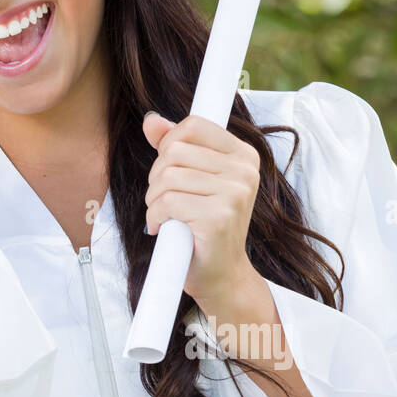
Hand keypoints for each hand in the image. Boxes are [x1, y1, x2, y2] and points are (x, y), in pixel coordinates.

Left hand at [142, 111, 260, 308]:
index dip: (169, 144)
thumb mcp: (192, 179)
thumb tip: (151, 120)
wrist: (220, 275)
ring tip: (166, 216)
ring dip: (154, 200)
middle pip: (174, 150)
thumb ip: (174, 146)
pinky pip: (167, 202)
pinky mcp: (219, 216)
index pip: (193, 125)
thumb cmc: (203, 226)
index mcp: (243, 154)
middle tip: (166, 201)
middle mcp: (245, 170)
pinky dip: (155, 217)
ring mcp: (235, 192)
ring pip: (166, 176)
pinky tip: (164, 229)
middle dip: (157, 177)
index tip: (170, 169)